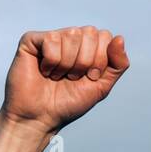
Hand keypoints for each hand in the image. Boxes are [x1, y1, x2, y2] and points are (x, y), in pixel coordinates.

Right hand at [1, 26, 127, 134]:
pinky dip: (51, 61)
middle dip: (84, 61)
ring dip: (67, 63)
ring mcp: (50, 38)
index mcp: (87, 46)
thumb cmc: (67, 104)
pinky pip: (51, 39)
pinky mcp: (31, 41)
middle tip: (71, 78)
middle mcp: (70, 39)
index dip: (99, 60)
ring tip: (56, 76)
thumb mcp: (102, 87)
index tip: (88, 77)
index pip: (104, 36)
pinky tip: (43, 71)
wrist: (39, 119)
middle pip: (90, 32)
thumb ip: (118, 64)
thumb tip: (119, 38)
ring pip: (71, 34)